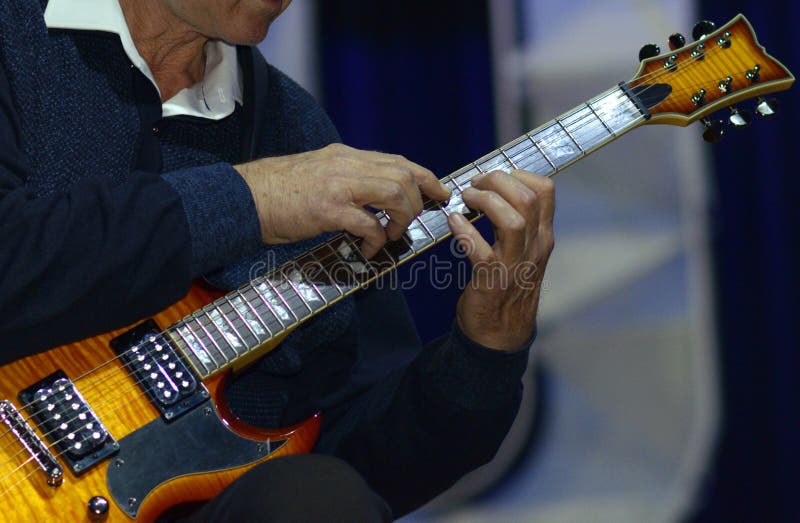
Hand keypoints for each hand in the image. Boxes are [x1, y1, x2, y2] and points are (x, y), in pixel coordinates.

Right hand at [235, 143, 449, 257]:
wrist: (244, 197)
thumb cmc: (277, 191)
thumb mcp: (318, 173)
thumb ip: (346, 179)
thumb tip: (372, 199)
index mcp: (345, 155)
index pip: (398, 160)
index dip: (426, 177)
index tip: (439, 192)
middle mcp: (346, 164)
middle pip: (404, 175)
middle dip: (417, 202)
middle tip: (411, 223)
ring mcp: (338, 185)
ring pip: (394, 192)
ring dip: (401, 218)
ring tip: (391, 235)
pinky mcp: (327, 208)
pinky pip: (368, 223)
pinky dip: (377, 239)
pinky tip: (370, 249)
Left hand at [448, 170, 554, 350]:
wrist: (500, 332)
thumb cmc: (506, 286)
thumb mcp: (522, 251)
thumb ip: (517, 223)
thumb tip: (495, 189)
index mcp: (543, 236)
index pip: (546, 191)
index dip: (520, 173)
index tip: (496, 176)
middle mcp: (535, 247)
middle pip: (528, 199)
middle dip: (498, 181)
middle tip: (475, 184)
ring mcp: (516, 264)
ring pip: (513, 221)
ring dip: (485, 202)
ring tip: (466, 199)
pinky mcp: (493, 280)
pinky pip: (481, 250)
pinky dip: (465, 231)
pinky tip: (453, 222)